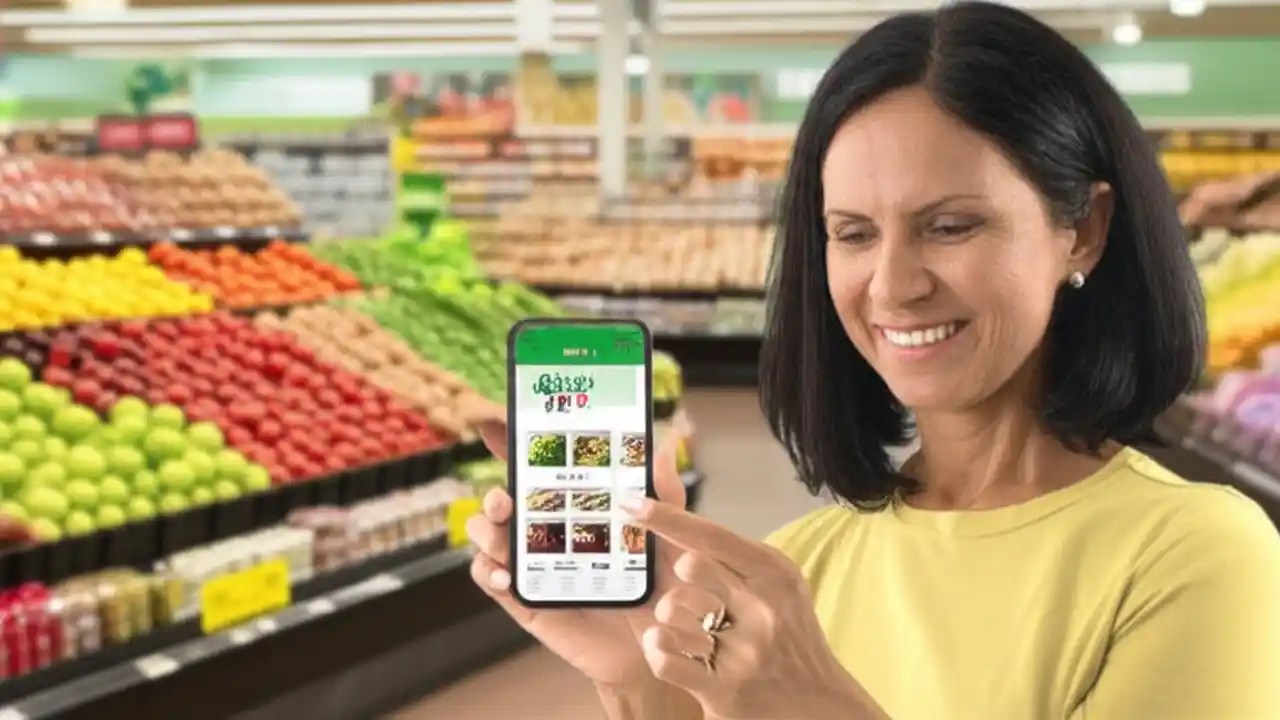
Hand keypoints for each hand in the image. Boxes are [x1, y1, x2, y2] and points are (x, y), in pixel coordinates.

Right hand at [463, 408, 688, 687]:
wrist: (666, 644)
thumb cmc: (668, 586)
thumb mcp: (672, 534)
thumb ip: (663, 495)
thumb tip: (666, 445)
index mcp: (576, 508)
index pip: (537, 472)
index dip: (511, 446)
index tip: (493, 425)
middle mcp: (548, 533)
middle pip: (503, 503)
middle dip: (494, 495)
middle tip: (505, 498)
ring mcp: (533, 566)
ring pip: (489, 538)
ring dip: (485, 529)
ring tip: (501, 532)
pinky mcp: (527, 602)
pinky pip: (491, 581)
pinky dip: (488, 572)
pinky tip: (505, 575)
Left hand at [626, 500, 884, 719]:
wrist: (817, 703)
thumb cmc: (789, 634)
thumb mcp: (776, 584)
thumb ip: (733, 555)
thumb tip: (678, 522)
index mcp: (773, 573)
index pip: (711, 535)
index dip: (667, 516)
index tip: (631, 503)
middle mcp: (761, 608)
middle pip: (688, 566)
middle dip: (676, 578)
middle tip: (688, 594)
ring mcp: (743, 651)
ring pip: (670, 610)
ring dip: (666, 616)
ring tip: (684, 627)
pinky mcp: (723, 689)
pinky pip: (663, 656)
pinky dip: (657, 648)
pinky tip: (669, 648)